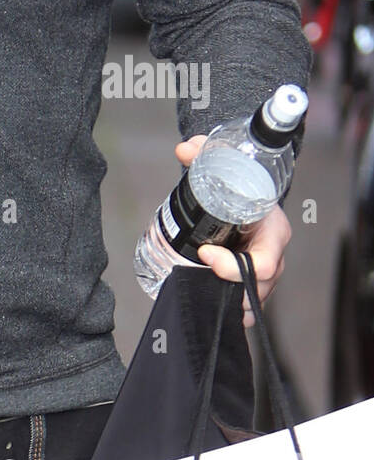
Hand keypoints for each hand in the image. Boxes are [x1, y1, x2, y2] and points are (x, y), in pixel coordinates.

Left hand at [174, 134, 290, 327]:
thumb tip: (183, 149)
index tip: (204, 252)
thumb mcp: (228, 166)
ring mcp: (266, 277)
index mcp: (275, 232)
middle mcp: (275, 258)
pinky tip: (204, 299)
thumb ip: (205, 154)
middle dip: (225, 289)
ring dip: (224, 302)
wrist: (250, 195)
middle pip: (257, 290)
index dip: (232, 266)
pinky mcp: (254, 286)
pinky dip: (226, 309)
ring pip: (251, 304)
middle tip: (194, 275)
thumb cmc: (244, 184)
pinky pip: (246, 309)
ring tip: (196, 287)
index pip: (263, 263)